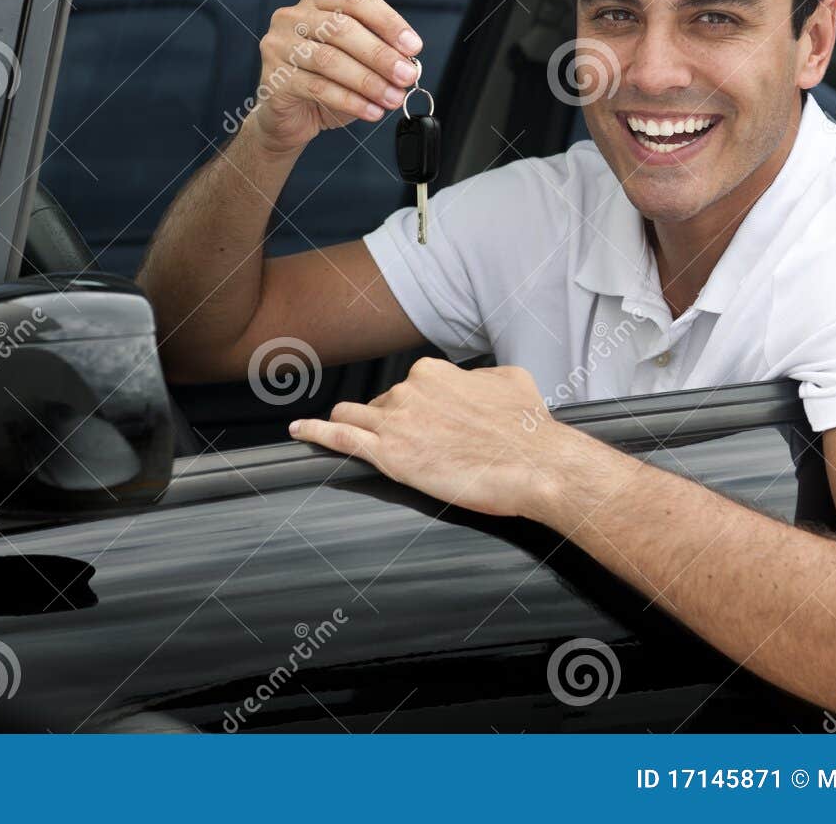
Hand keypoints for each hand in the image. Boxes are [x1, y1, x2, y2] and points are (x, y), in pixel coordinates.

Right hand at [247, 0, 423, 153]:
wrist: (288, 118)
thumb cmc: (325, 84)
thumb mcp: (356, 63)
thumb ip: (378, 56)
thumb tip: (408, 63)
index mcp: (319, 2)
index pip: (357, 0)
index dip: (388, 22)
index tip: (413, 46)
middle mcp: (294, 17)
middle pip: (343, 28)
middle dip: (380, 54)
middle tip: (406, 76)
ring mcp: (279, 46)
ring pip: (331, 60)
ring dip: (369, 81)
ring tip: (393, 98)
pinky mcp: (274, 78)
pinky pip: (318, 88)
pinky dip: (351, 101)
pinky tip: (371, 111)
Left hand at [290, 358, 607, 520]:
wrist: (537, 464)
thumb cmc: (528, 428)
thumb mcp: (509, 380)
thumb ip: (480, 378)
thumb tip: (474, 384)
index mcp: (433, 372)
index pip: (407, 387)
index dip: (413, 408)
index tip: (421, 422)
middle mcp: (409, 390)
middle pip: (381, 404)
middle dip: (389, 421)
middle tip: (409, 443)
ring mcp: (395, 422)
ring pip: (355, 416)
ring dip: (353, 424)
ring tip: (346, 434)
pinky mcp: (389, 455)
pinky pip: (338, 437)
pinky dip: (314, 431)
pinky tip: (299, 430)